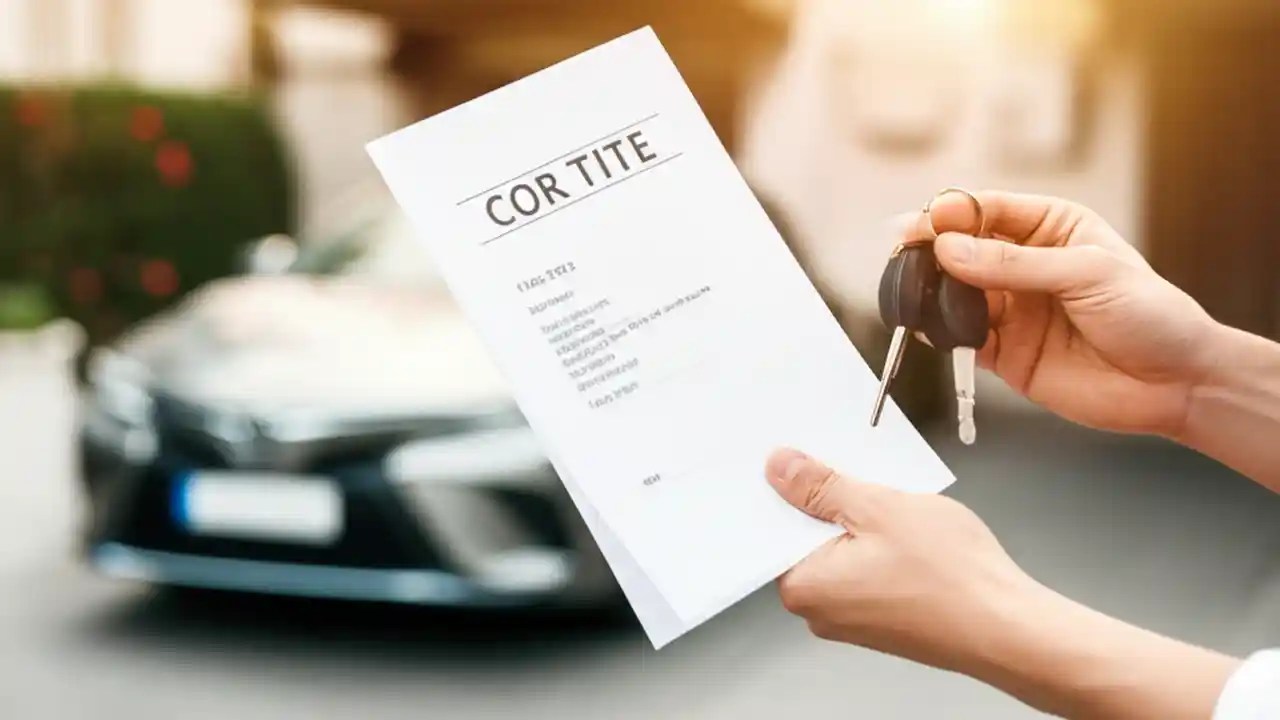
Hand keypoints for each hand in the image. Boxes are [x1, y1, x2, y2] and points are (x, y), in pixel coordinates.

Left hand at [764, 448, 1032, 673]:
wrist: (1007, 626)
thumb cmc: (950, 577)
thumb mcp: (876, 508)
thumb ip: (821, 486)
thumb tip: (780, 468)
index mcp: (804, 587)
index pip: (771, 528)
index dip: (785, 487)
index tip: (796, 458)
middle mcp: (820, 610)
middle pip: (805, 537)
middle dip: (826, 500)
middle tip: (854, 472)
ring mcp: (853, 617)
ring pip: (840, 549)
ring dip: (858, 519)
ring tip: (891, 501)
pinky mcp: (882, 616)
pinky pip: (865, 567)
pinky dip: (878, 542)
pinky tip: (906, 528)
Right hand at [918, 191, 1217, 437]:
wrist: (1177, 384)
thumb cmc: (1152, 316)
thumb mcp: (1087, 275)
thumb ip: (1014, 264)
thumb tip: (950, 249)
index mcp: (1051, 229)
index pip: (988, 210)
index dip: (953, 214)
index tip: (927, 222)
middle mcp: (1025, 266)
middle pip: (961, 249)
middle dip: (931, 250)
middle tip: (906, 253)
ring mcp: (1012, 309)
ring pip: (954, 293)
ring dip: (932, 292)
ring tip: (915, 292)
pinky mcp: (1004, 352)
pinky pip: (960, 339)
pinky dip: (941, 334)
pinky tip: (931, 329)